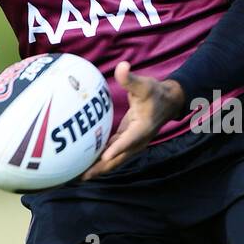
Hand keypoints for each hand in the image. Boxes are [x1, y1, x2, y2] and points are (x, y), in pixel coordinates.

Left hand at [81, 60, 185, 178]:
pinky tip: (82, 163)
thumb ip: (130, 79)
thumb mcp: (144, 84)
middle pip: (116, 159)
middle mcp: (136, 141)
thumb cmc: (155, 93)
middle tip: (79, 177)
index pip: (128, 140)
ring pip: (112, 161)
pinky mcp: (125, 142)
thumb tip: (122, 67)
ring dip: (96, 169)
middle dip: (99, 169)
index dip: (117, 148)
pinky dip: (97, 161)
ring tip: (75, 177)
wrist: (168, 102)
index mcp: (142, 129)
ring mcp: (130, 144)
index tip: (103, 156)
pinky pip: (110, 155)